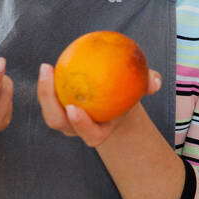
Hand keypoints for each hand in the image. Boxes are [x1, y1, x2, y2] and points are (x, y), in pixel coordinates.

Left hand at [36, 62, 162, 147]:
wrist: (115, 100)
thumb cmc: (129, 95)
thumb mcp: (140, 89)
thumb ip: (148, 85)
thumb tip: (155, 81)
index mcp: (99, 132)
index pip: (89, 134)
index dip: (81, 125)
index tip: (75, 108)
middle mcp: (78, 129)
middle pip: (58, 123)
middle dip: (50, 104)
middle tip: (51, 78)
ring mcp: (65, 121)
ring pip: (49, 111)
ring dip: (44, 91)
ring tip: (47, 68)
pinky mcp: (56, 109)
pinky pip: (48, 98)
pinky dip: (47, 83)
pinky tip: (49, 64)